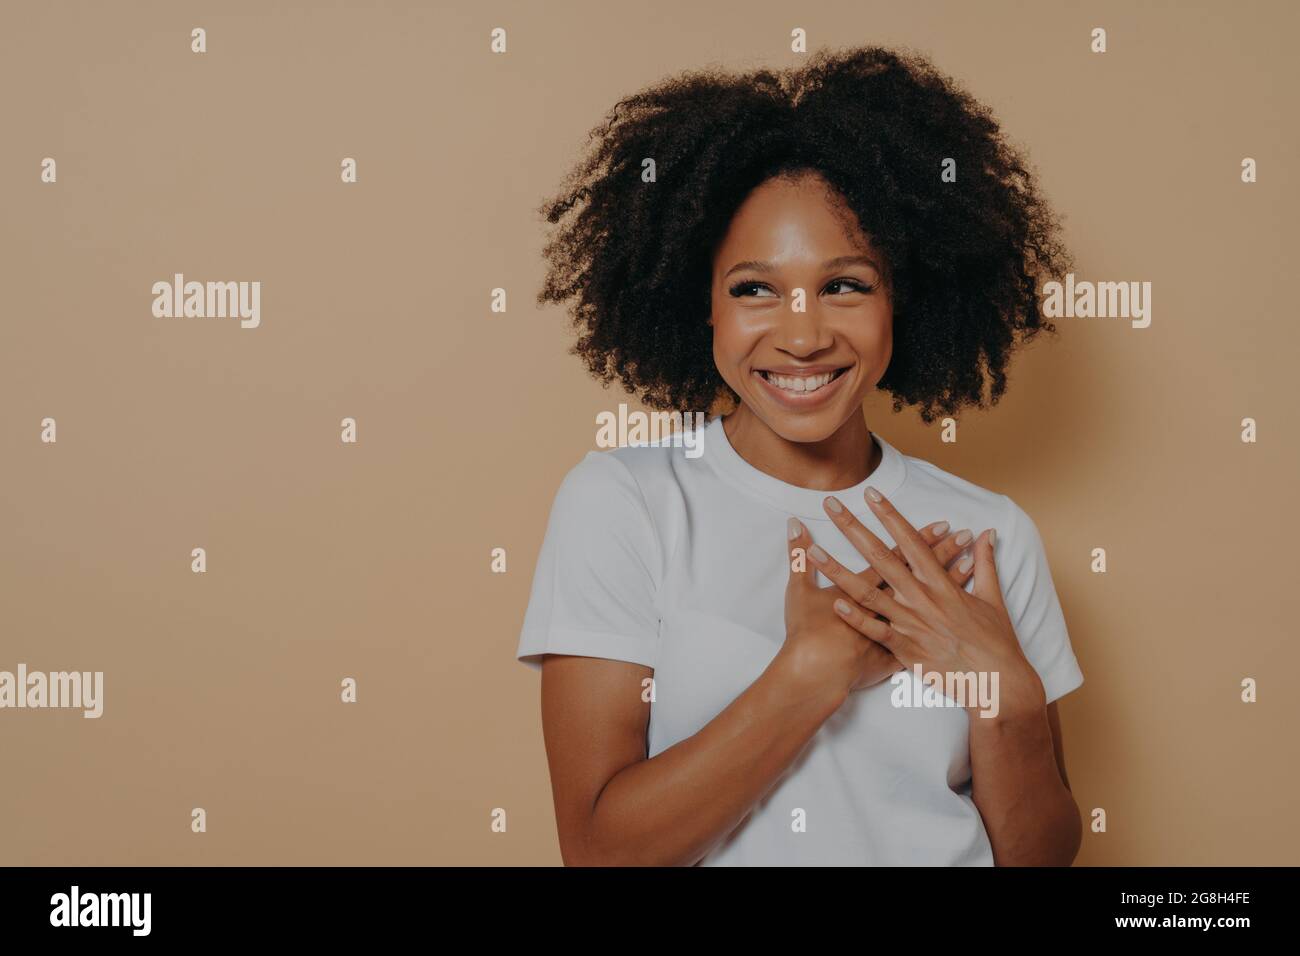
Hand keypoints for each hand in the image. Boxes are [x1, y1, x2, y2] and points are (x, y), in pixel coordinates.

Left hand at [812, 487, 1046, 717]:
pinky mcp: (904, 649)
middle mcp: (922, 598)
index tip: (870, 494)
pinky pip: (874, 631)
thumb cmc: (996, 641)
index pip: (910, 541)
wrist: (998, 682)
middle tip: (830, 506)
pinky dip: (854, 617)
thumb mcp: (993, 597)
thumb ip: (985, 562)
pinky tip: (832, 603)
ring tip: (813, 551)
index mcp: (941, 583)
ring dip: (838, 571)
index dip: (889, 515)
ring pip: (868, 592)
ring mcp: (911, 623)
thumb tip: (986, 533)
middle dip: (853, 528)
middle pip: (881, 557)